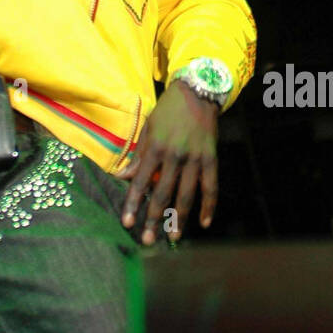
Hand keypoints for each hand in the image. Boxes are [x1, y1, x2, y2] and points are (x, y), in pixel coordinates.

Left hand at [116, 79, 217, 244]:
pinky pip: (210, 187)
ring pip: (186, 195)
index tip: (127, 223)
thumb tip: (122, 177)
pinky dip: (208, 206)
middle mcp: (174, 156)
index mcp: (155, 148)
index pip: (140, 182)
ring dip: (180, 218)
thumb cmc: (167, 111)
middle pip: (162, 194)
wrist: (196, 93)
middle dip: (154, 219)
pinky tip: (204, 223)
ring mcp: (194, 159)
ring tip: (173, 237)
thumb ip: (138, 155)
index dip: (133, 204)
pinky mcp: (211, 159)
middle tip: (148, 240)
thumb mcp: (148, 129)